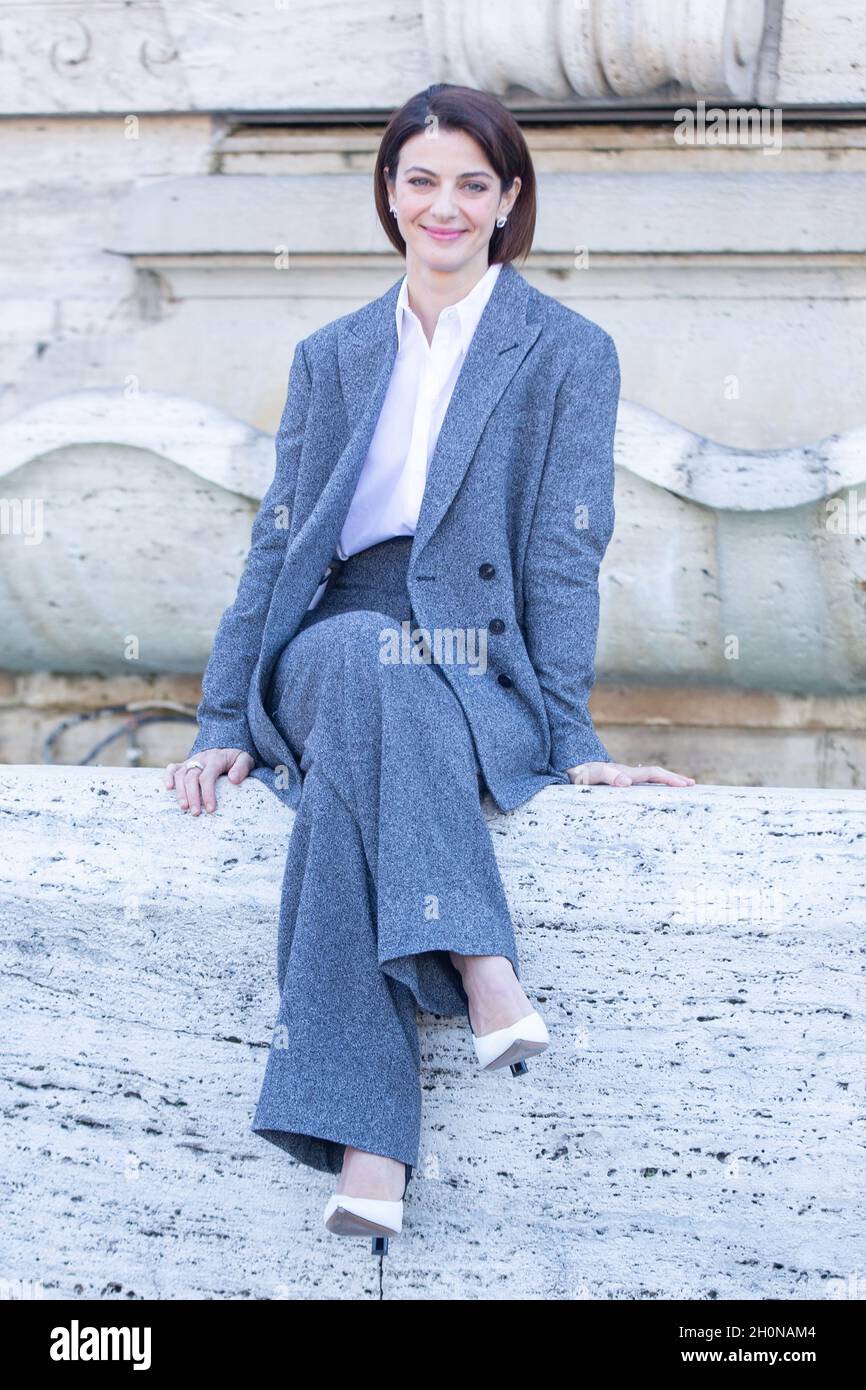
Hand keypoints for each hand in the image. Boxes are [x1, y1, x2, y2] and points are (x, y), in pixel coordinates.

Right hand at [165, 748, 254, 813]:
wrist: (227, 749)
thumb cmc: (236, 759)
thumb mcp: (245, 760)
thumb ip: (242, 768)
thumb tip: (233, 779)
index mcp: (215, 759)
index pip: (207, 777)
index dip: (208, 794)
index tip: (210, 809)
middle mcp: (201, 759)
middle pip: (191, 777)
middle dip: (193, 796)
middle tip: (195, 813)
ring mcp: (191, 761)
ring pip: (180, 775)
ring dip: (180, 792)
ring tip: (184, 807)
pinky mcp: (184, 764)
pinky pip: (172, 768)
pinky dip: (167, 776)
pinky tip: (168, 788)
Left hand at [565, 761, 695, 787]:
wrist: (565, 770)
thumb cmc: (577, 774)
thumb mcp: (590, 775)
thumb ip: (607, 777)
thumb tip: (628, 783)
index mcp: (624, 773)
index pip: (652, 774)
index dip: (669, 778)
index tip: (686, 785)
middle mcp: (625, 774)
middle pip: (654, 774)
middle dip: (673, 779)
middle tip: (692, 785)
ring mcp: (620, 778)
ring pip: (647, 779)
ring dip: (663, 782)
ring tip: (679, 788)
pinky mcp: (614, 784)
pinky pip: (637, 786)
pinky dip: (650, 788)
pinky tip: (651, 795)